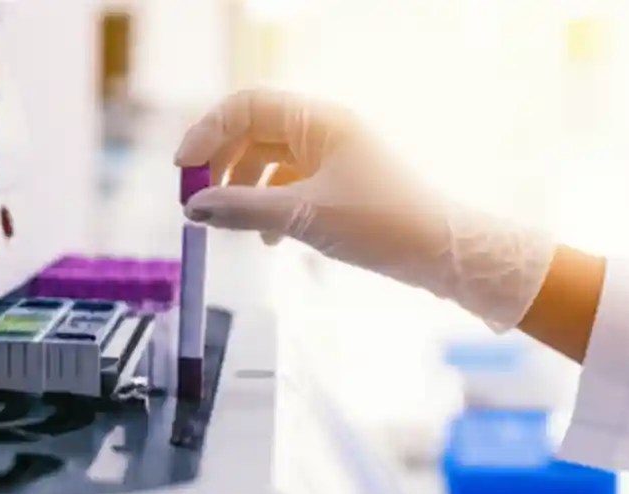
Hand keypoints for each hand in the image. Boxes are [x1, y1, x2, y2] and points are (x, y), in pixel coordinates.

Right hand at [174, 90, 555, 331]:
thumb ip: (243, 209)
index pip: (246, 106)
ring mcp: (335, 155)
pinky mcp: (342, 183)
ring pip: (271, 160)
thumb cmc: (384, 224)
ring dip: (245, 191)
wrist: (443, 252)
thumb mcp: (304, 217)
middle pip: (254, 131)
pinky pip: (292, 184)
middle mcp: (326, 129)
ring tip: (235, 226)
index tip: (184, 171)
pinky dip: (271, 207)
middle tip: (198, 203)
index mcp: (320, 119)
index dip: (207, 132)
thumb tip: (194, 209)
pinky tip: (270, 240)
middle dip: (222, 166)